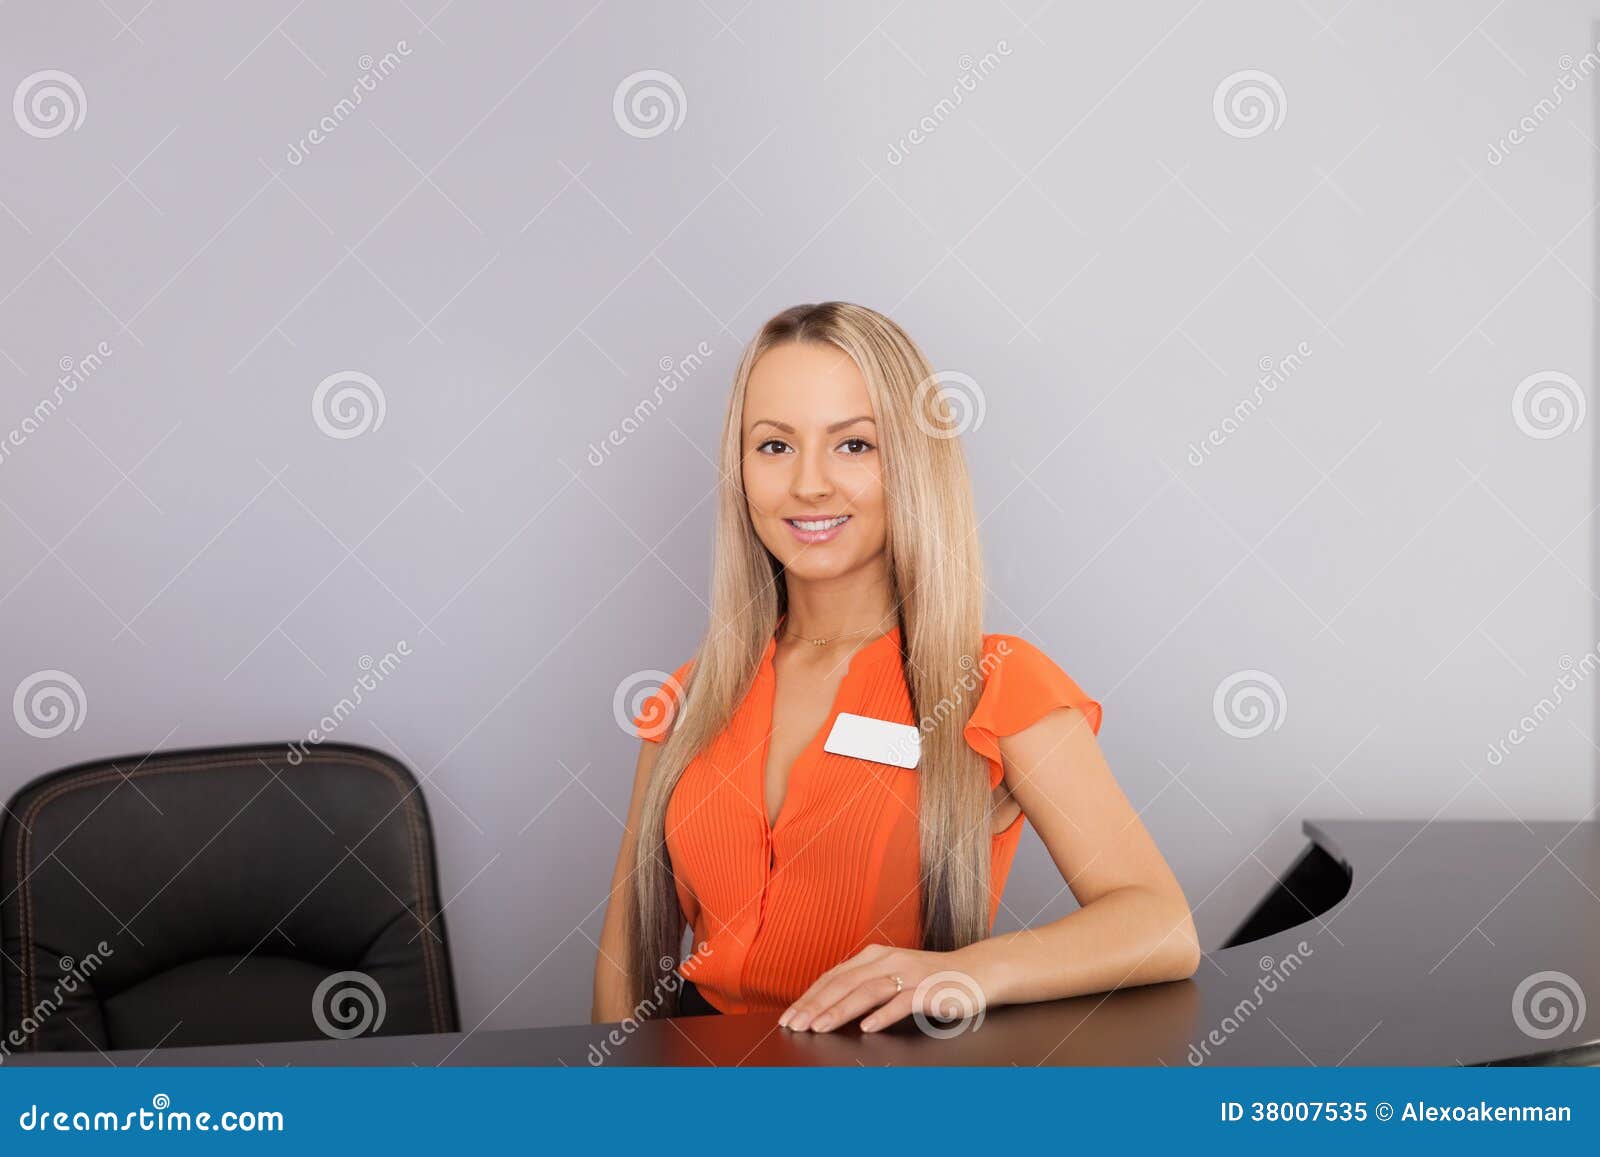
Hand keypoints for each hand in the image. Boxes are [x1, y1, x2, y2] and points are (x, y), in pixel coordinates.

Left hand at [778, 943, 987, 1032]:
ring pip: (866, 990)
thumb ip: (865, 987)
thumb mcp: (892, 978)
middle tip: (794, 1024)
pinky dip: (883, 1015)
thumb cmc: (929, 980)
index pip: (832, 977)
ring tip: (820, 1027)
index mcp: (874, 957)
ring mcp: (908, 973)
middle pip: (843, 983)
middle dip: (815, 1005)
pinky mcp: (927, 989)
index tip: (789, 1016)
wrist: (975, 973)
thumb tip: (828, 1008)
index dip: (808, 996)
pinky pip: (902, 1001)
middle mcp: (887, 960)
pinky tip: (868, 1028)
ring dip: (840, 1010)